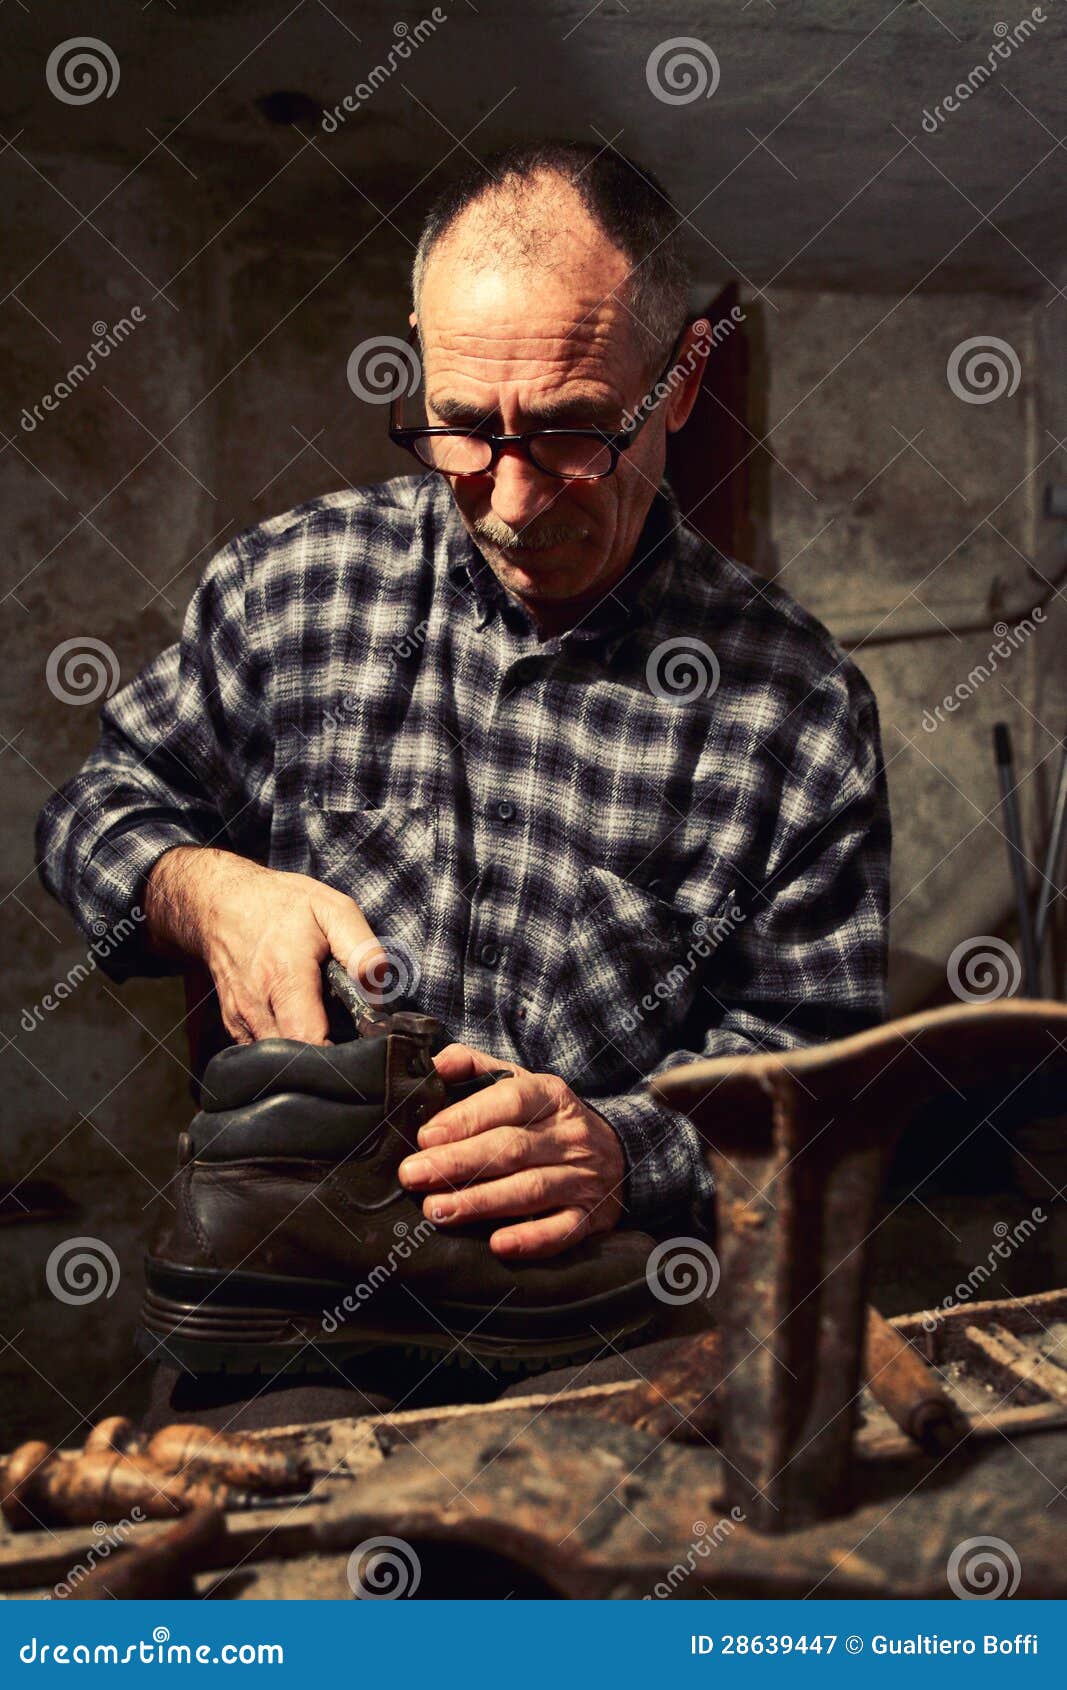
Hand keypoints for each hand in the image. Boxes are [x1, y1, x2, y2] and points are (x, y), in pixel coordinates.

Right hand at [145, 846, 386, 1043]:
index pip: (309, 1040)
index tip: (360, 1050)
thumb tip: (379, 991)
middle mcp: (256, 1005)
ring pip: (276, 1063)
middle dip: (324, 1060)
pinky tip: (299, 1028)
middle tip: (348, 1044)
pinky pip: (261, 1053)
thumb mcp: (332, 909)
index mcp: (285, 976)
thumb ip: (361, 949)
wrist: (220, 902)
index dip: (337, 1054)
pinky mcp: (232, 1026)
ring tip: (324, 1033)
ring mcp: (240, 1019)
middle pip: (293, 1061)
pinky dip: (283, 1050)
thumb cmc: (281, 904)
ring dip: (303, 1056)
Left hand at [397, 1043, 626, 1258]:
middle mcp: (569, 1135)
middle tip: (413, 1175)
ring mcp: (582, 1177)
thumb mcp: (522, 1083)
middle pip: (511, 1148)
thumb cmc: (549, 1120)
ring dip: (480, 1202)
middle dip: (458, 1162)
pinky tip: (498, 1245)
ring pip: (530, 1190)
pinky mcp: (590, 1217)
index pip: (509, 1100)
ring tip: (437, 1210)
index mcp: (550, 1096)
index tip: (426, 1136)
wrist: (620, 1155)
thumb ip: (475, 1067)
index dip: (466, 1118)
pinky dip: (531, 1239)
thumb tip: (433, 1063)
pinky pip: (562, 1231)